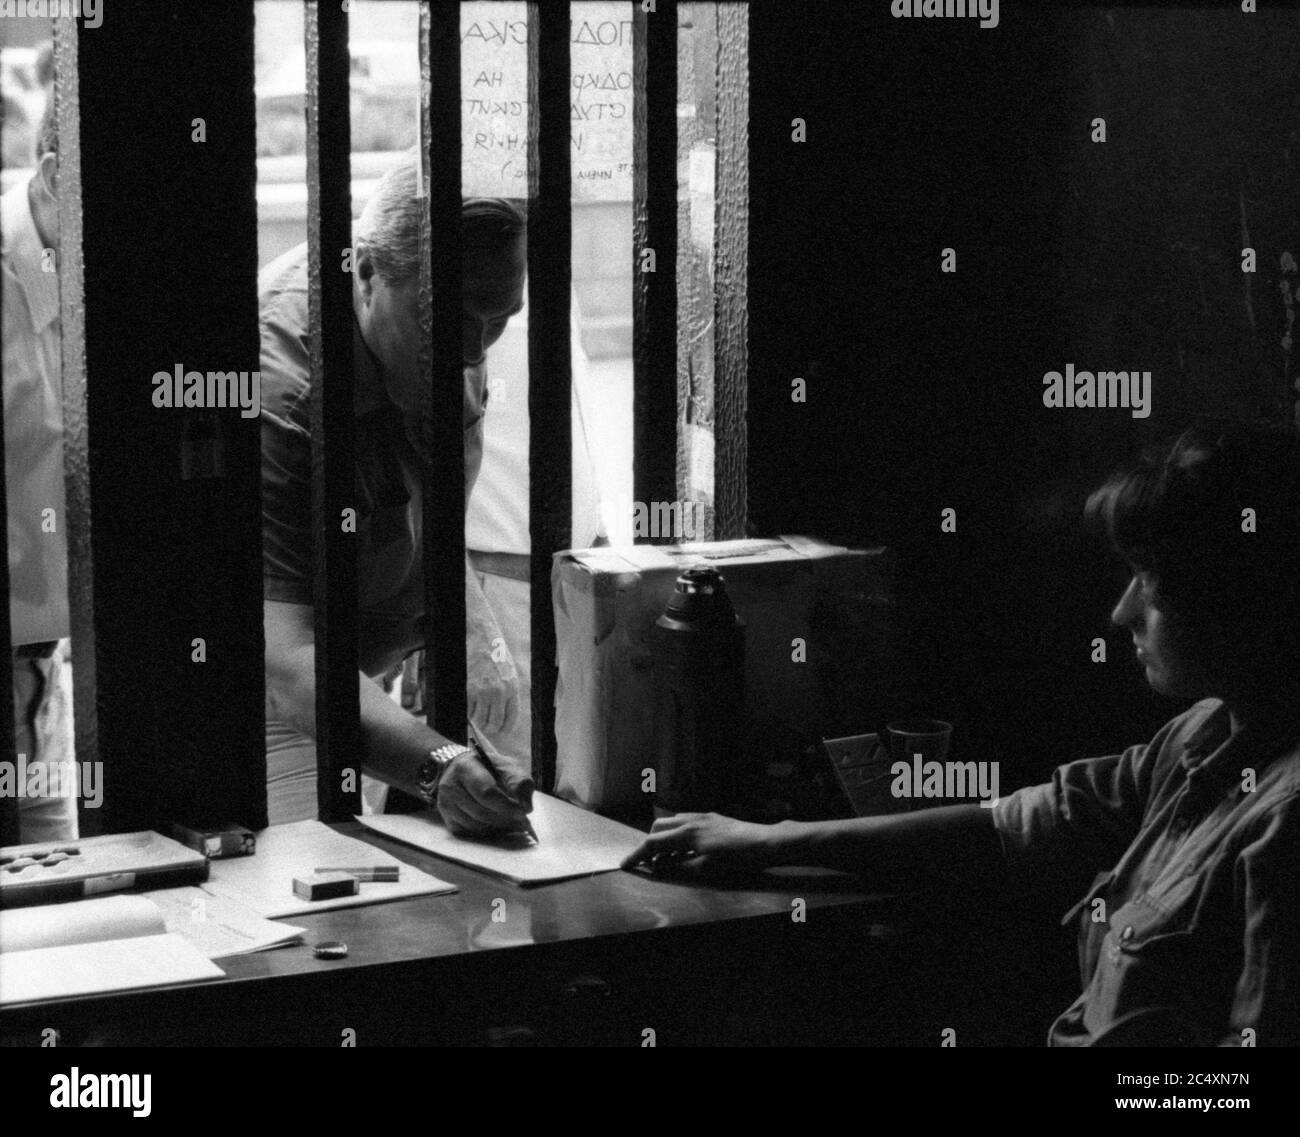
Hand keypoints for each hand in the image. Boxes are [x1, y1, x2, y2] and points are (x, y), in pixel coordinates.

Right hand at [436, 746, 533, 837]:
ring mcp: (445, 804)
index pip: (486, 792)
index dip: (507, 805)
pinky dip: (488, 833)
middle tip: (524, 822)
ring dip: (499, 828)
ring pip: (476, 826)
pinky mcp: (447, 819)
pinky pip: (470, 833)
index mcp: (465, 767)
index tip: (523, 812)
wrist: (466, 770)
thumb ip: (520, 782)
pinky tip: (499, 825)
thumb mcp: (508, 766)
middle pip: (481, 812)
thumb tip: (526, 807)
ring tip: (514, 823)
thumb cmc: (490, 769)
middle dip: (506, 819)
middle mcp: (450, 786)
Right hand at [467, 639, 517, 736]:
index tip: (499, 731)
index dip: (504, 729)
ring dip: (476, 723)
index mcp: (512, 689)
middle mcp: (499, 692)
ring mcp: (483, 692)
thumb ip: (508, 693)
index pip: (510, 719)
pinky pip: (467, 711)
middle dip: (489, 730)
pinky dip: (466, 713)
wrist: (482, 637)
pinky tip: (468, 708)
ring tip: (475, 718)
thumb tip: (502, 715)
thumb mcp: (509, 673)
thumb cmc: (496, 654)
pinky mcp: (468, 689)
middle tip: (484, 728)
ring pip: (478, 720)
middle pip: (494, 724)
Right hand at [620, 813, 797, 871]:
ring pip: (672, 823)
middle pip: (658, 827)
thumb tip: (658, 866)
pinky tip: (686, 850)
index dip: (638, 855)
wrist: (766, 843)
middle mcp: (692, 820)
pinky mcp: (713, 818)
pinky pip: (686, 823)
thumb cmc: (738, 858)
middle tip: (649, 863)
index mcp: (688, 832)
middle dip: (649, 844)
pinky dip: (678, 835)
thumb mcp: (706, 868)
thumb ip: (679, 866)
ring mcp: (703, 817)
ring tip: (668, 859)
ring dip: (664, 839)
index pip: (653, 842)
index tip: (626, 865)